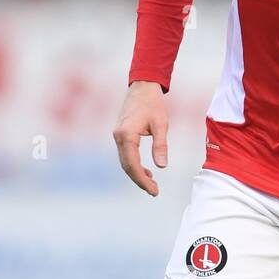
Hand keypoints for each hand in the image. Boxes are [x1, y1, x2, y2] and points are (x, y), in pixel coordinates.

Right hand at [113, 81, 168, 195]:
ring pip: (124, 162)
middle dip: (139, 180)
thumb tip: (162, 166)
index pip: (132, 164)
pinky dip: (134, 165)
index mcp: (126, 135)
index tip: (154, 191)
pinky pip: (125, 155)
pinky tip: (146, 171)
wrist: (142, 87)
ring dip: (136, 174)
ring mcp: (117, 136)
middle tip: (154, 191)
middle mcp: (118, 137)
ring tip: (152, 184)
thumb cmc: (153, 104)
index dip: (142, 180)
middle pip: (126, 166)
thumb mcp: (161, 125)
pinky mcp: (120, 135)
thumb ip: (160, 145)